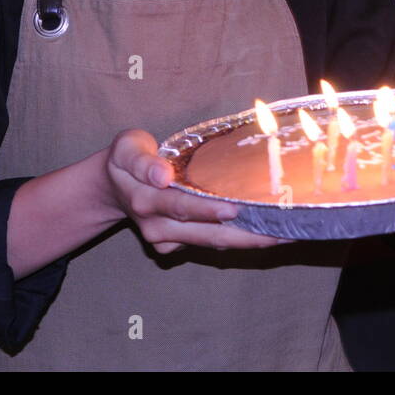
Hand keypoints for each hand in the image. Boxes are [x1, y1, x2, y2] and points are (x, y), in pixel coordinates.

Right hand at [104, 128, 291, 254]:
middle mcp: (155, 225)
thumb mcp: (127, 148)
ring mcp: (165, 240)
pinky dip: (235, 241)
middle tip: (278, 233)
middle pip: (203, 233)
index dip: (206, 210)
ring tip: (282, 235)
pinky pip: (208, 245)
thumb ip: (142, 161)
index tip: (233, 210)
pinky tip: (263, 234)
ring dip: (246, 242)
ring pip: (210, 243)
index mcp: (144, 198)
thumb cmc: (127, 159)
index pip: (180, 207)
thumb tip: (162, 175)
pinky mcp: (174, 246)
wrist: (112, 185)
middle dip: (242, 235)